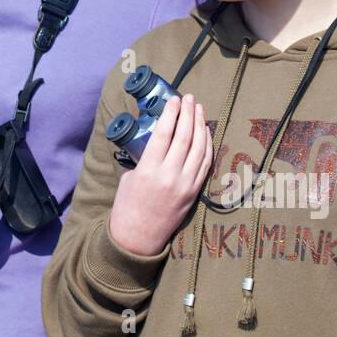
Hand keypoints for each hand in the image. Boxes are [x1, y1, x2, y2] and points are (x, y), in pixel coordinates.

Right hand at [108, 94, 212, 255]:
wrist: (138, 238)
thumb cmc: (128, 205)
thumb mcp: (130, 175)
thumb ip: (143, 156)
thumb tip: (155, 136)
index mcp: (149, 170)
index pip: (164, 134)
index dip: (171, 113)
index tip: (174, 99)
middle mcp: (170, 176)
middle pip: (184, 137)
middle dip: (188, 113)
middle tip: (188, 98)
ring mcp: (185, 185)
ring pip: (199, 148)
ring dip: (200, 125)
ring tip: (198, 109)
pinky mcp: (194, 192)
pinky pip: (205, 163)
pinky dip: (207, 145)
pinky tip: (205, 132)